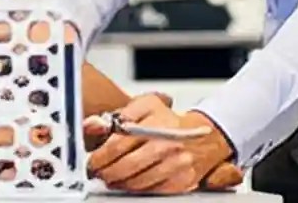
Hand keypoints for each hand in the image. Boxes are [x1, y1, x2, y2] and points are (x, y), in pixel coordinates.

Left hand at [87, 94, 232, 193]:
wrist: (206, 137)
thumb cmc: (169, 121)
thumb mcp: (142, 107)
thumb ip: (115, 115)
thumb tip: (91, 125)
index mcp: (155, 120)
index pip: (118, 143)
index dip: (100, 156)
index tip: (92, 160)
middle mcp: (167, 142)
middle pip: (126, 165)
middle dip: (106, 171)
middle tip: (97, 172)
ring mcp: (177, 163)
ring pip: (138, 181)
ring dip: (119, 182)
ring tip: (110, 178)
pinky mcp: (183, 180)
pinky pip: (152, 190)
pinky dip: (136, 189)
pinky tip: (129, 182)